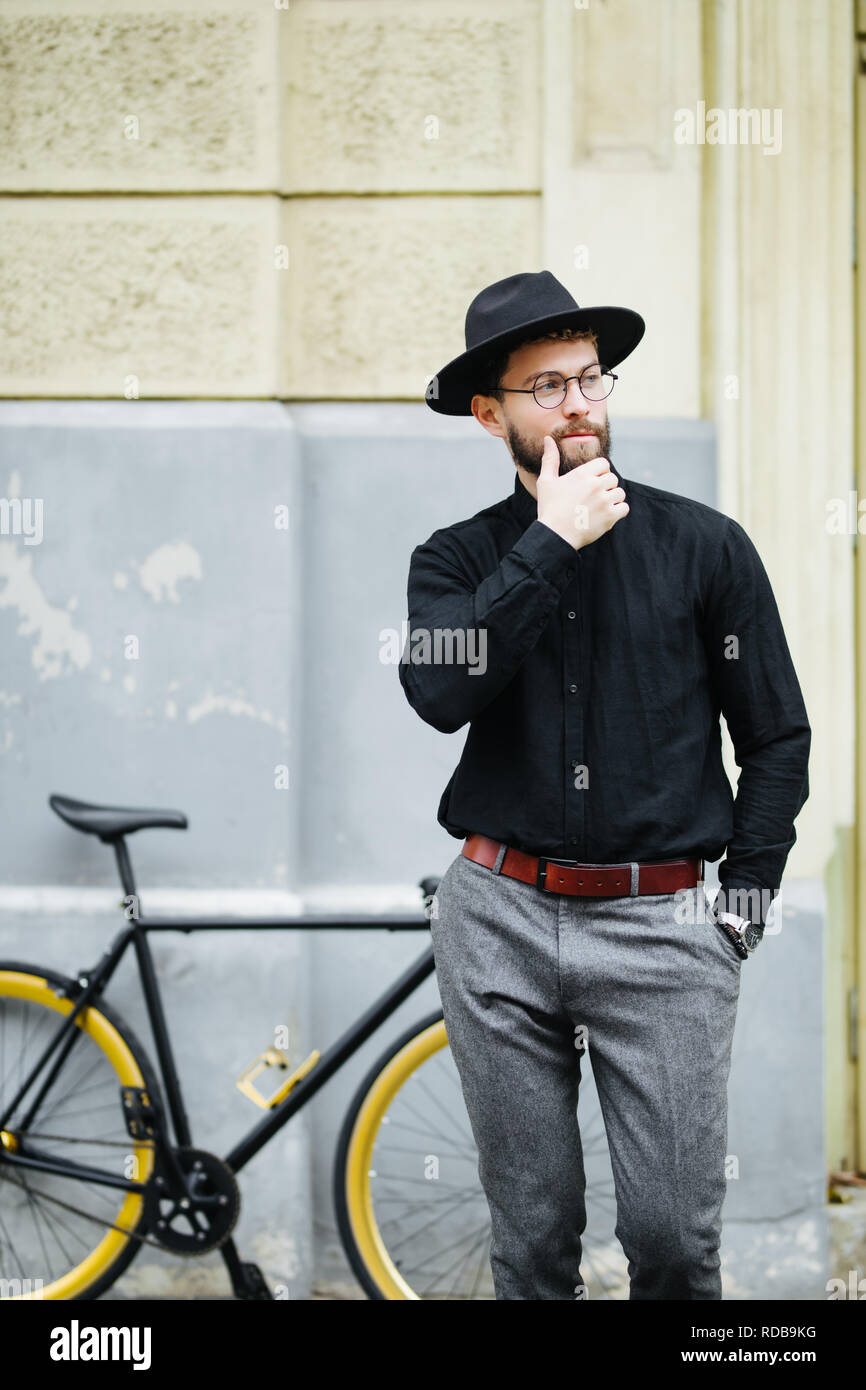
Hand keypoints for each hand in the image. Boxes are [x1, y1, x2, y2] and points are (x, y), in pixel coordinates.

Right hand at [535, 435, 628, 551]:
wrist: (554, 535)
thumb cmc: (549, 508)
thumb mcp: (546, 481)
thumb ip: (550, 459)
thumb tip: (548, 438)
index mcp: (582, 474)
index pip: (604, 464)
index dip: (599, 472)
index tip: (591, 483)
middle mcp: (596, 485)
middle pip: (612, 478)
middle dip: (605, 487)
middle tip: (593, 498)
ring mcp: (604, 501)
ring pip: (620, 493)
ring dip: (612, 499)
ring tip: (599, 507)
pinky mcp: (610, 516)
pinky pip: (624, 508)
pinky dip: (617, 511)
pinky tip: (605, 515)